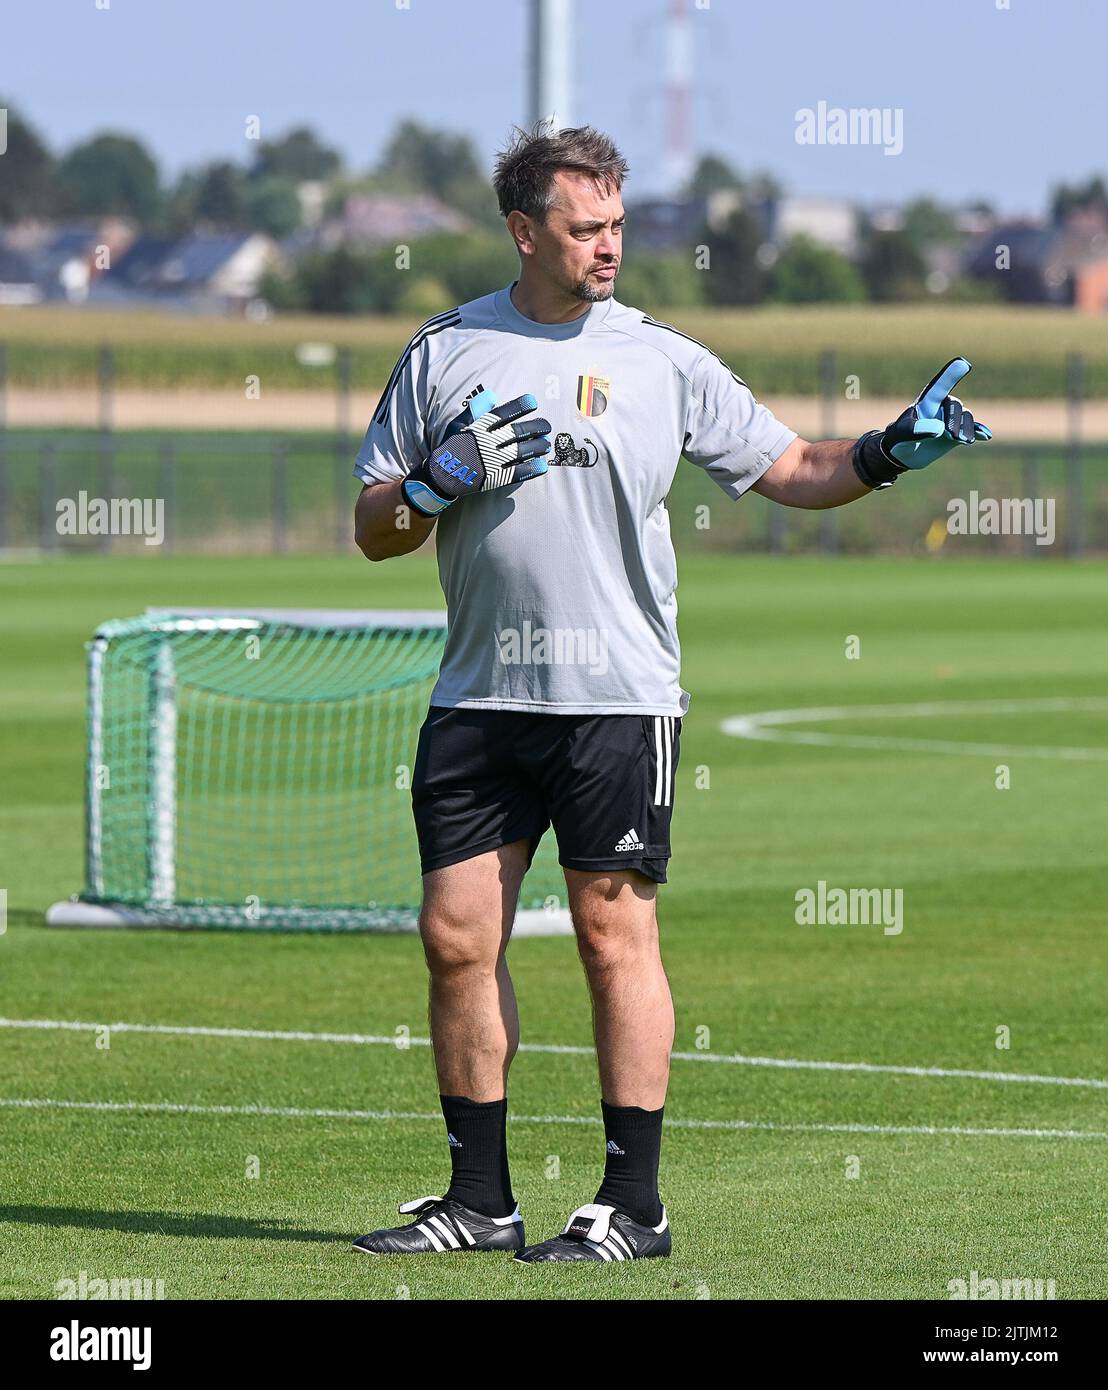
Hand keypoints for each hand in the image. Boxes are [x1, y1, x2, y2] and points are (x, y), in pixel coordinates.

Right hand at [402, 393, 551, 516]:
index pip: (504, 413)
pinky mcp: (496, 478)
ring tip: (547, 444)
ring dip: (538, 446)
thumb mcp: (458, 425)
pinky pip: (518, 473)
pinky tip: (542, 465)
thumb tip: (492, 394)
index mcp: (480, 427)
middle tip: (547, 426)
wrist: (442, 475)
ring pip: (522, 451)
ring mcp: (493, 461)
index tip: (533, 403)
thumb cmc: (451, 447)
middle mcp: (488, 443)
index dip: (521, 406)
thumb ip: (475, 410)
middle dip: (536, 427)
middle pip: (518, 432)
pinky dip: (532, 469)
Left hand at [853, 358, 992, 488]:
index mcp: (927, 401)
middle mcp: (942, 406)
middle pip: (956, 406)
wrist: (904, 454)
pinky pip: (974, 429)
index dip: (951, 374)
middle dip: (955, 421)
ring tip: (963, 442)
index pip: (940, 385)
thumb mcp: (902, 434)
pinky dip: (979, 431)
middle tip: (952, 437)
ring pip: (967, 418)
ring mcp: (951, 419)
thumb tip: (939, 428)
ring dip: (967, 429)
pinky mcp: (958, 432)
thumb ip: (916, 430)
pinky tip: (986, 436)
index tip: (963, 363)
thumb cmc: (899, 438)